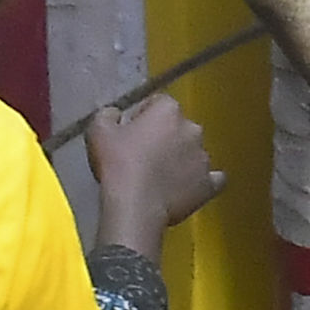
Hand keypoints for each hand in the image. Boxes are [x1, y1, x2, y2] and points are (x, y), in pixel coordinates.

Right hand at [85, 94, 224, 255]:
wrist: (136, 205)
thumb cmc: (117, 163)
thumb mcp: (98, 131)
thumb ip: (108, 115)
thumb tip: (116, 113)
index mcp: (169, 110)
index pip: (158, 103)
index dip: (143, 116)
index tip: (130, 132)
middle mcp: (193, 129)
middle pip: (178, 127)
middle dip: (164, 137)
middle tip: (142, 156)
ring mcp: (205, 157)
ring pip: (193, 152)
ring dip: (180, 159)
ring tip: (159, 177)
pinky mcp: (210, 184)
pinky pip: (211, 178)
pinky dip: (199, 181)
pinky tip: (186, 188)